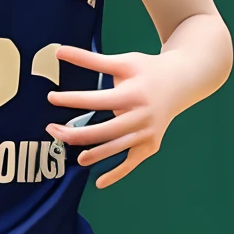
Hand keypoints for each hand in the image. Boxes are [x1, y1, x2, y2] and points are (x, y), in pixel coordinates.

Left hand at [44, 44, 183, 188]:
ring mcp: (147, 133)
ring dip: (93, 154)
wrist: (182, 82)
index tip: (50, 98)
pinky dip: (117, 174)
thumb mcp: (122, 61)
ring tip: (74, 156)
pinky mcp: (151, 144)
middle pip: (102, 131)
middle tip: (51, 130)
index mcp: (133, 94)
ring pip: (115, 149)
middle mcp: (141, 117)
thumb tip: (58, 50)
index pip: (95, 100)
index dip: (71, 100)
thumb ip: (90, 59)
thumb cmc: (147, 70)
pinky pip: (132, 162)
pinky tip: (99, 182)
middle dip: (74, 133)